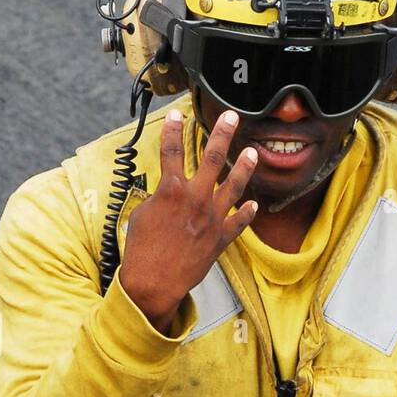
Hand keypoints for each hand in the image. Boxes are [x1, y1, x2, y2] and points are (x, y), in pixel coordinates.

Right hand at [119, 108, 257, 332]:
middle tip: (231, 117)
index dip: (174, 129)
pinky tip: (254, 205)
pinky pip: (239, 223)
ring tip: (252, 153)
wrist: (154, 281)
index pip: (172, 150)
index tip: (178, 114)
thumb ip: (159, 196)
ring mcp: (212, 218)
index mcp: (171, 189)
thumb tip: (167, 191)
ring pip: (234, 186)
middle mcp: (196, 199)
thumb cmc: (142, 249)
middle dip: (222, 133)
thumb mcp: (143, 214)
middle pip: (212, 158)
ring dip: (244, 167)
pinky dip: (247, 214)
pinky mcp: (220, 239)